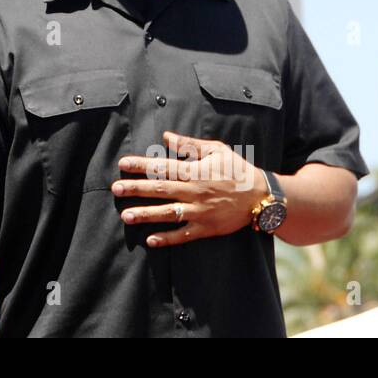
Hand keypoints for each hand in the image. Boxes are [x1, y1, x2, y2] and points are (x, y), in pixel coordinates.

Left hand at [112, 131, 266, 247]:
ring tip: (126, 216)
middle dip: (136, 189)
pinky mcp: (206, 228)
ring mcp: (200, 212)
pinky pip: (183, 234)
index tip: (122, 164)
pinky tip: (150, 240)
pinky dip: (167, 239)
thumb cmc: (237, 170)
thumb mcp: (216, 150)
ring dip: (146, 215)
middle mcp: (194, 191)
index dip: (141, 165)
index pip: (163, 166)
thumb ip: (190, 145)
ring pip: (168, 213)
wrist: (262, 196)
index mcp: (195, 171)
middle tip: (115, 189)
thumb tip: (166, 137)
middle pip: (160, 189)